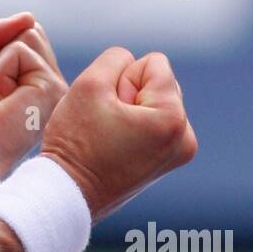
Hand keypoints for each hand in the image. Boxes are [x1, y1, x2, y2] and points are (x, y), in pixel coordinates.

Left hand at [0, 13, 67, 177]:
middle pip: (30, 29)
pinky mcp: (52, 87)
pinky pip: (20, 51)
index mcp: (34, 78)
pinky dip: (0, 71)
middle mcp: (49, 81)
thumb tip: (28, 16)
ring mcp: (55, 85)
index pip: (26, 31)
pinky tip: (4, 98)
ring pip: (28, 35)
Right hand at [41, 46, 197, 221]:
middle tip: (106, 125)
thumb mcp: (88, 83)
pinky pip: (152, 122)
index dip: (122, 79)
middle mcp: (185, 137)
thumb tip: (132, 64)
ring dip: (130, 111)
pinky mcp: (167, 162)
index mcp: (173, 118)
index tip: (108, 109)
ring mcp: (178, 153)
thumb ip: (115, 58)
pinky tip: (114, 145)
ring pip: (153, 102)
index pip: (153, 63)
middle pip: (157, 83)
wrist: (67, 193)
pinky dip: (133, 126)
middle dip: (129, 95)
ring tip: (108, 136)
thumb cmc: (75, 142)